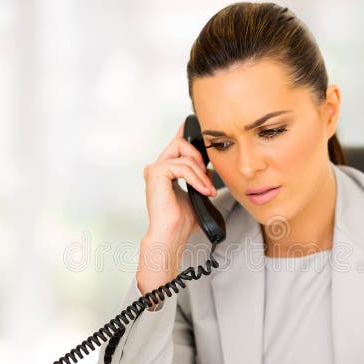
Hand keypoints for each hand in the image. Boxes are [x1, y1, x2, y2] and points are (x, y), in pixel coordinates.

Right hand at [137, 121, 217, 297]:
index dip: (185, 133)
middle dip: (198, 157)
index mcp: (164, 172)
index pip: (175, 145)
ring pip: (184, 155)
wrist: (172, 235)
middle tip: (207, 177)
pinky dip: (196, 178)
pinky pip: (182, 166)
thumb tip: (209, 168)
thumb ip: (199, 179)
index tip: (198, 129)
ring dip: (201, 174)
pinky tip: (202, 190)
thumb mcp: (196, 194)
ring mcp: (154, 170)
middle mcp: (156, 168)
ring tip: (208, 190)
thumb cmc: (181, 221)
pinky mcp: (156, 173)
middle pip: (180, 143)